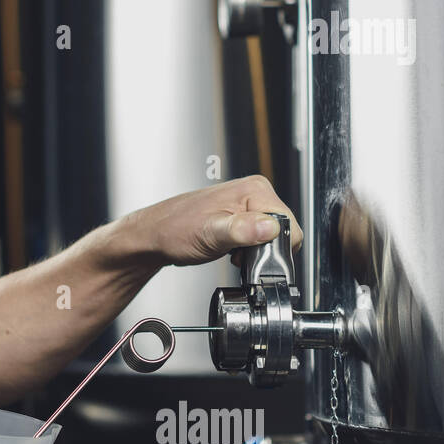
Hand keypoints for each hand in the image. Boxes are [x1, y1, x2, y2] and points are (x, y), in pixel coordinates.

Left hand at [127, 174, 302, 267]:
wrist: (155, 236)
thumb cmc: (174, 231)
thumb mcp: (210, 234)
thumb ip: (242, 230)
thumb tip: (270, 228)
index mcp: (254, 190)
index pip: (289, 225)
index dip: (274, 248)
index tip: (250, 254)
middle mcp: (254, 192)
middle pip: (283, 231)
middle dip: (265, 251)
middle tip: (237, 253)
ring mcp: (248, 204)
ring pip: (273, 237)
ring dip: (256, 252)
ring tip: (232, 251)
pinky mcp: (242, 216)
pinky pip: (260, 238)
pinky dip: (249, 250)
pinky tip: (231, 250)